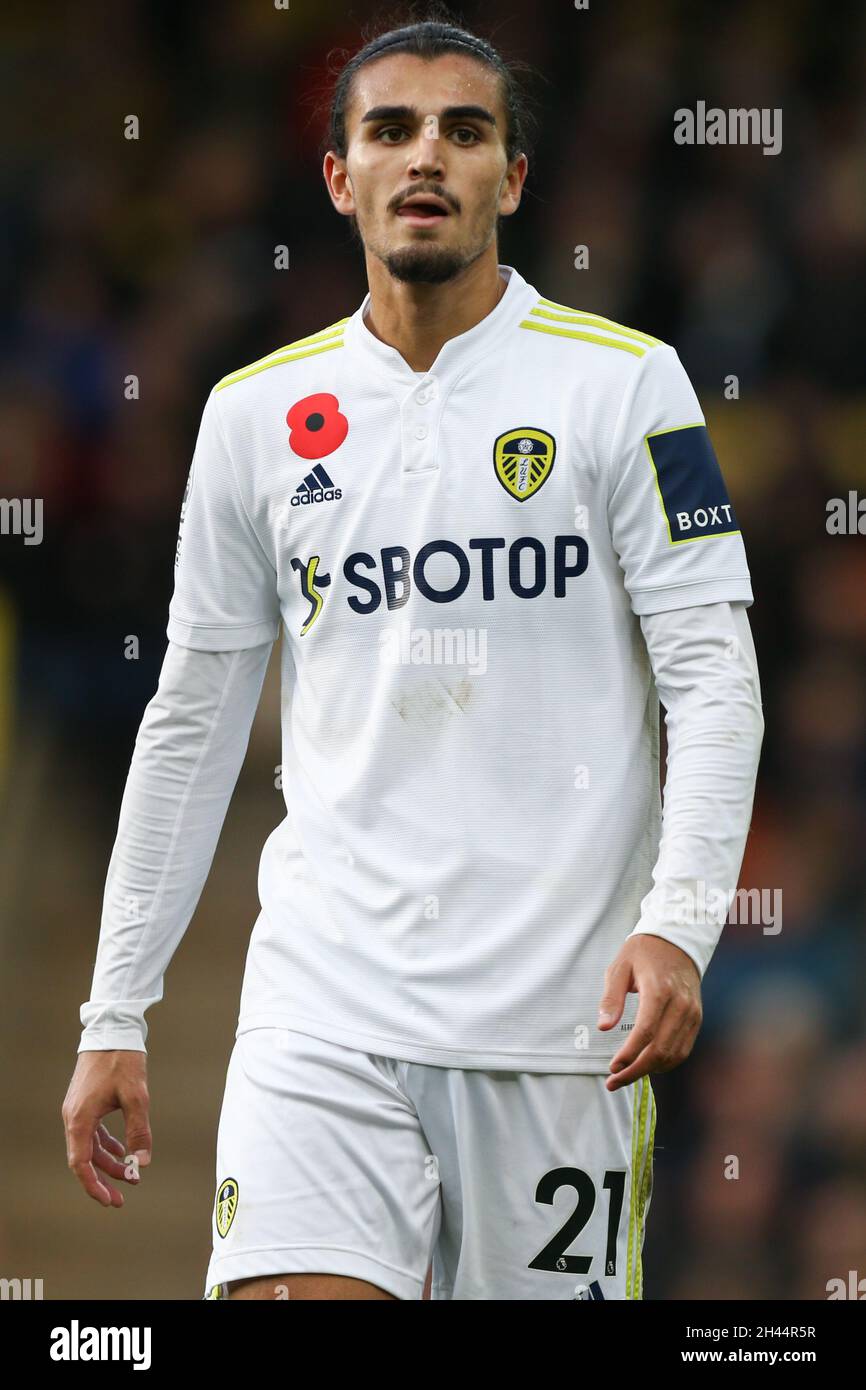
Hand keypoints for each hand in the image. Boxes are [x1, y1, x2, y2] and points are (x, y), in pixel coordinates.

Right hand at [62, 1051, 151, 1206]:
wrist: (113, 1030)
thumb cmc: (122, 1061)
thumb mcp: (136, 1097)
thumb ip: (139, 1132)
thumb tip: (142, 1162)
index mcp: (80, 1119)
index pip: (81, 1164)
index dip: (94, 1185)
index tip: (109, 1200)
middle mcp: (74, 1117)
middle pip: (85, 1159)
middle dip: (103, 1179)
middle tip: (122, 1197)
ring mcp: (78, 1110)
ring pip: (90, 1146)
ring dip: (108, 1162)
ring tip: (131, 1173)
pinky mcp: (86, 1103)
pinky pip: (93, 1133)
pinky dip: (107, 1145)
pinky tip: (123, 1151)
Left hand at [596, 934, 701, 1090]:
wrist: (676, 941)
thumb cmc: (643, 954)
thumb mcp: (619, 968)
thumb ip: (611, 999)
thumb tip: (603, 1028)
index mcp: (659, 990)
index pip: (646, 1032)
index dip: (629, 1054)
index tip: (613, 1068)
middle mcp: (680, 1005)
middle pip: (660, 1049)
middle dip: (636, 1071)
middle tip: (614, 1081)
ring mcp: (692, 1013)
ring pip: (674, 1054)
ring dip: (650, 1070)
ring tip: (627, 1076)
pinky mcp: (697, 1019)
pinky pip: (683, 1049)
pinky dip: (666, 1063)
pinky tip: (647, 1066)